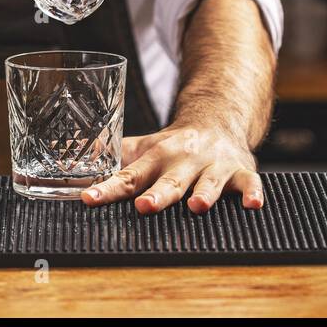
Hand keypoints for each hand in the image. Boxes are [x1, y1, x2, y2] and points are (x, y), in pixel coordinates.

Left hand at [82, 122, 265, 213]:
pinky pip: (249, 183)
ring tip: (197, 206)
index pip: (128, 176)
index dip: (107, 188)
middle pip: (169, 180)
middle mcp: (184, 160)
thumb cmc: (174, 145)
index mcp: (156, 157)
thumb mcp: (142, 147)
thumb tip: (72, 162)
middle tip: (145, 206)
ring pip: (209, 181)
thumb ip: (112, 158)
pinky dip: (253, 193)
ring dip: (204, 193)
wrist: (218, 120)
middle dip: (159, 194)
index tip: (89, 199)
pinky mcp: (241, 170)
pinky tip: (253, 205)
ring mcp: (213, 165)